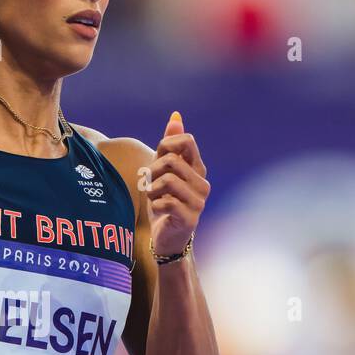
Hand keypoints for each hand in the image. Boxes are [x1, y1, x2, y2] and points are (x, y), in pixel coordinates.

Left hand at [142, 109, 209, 255]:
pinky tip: (158, 211)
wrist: (168, 238)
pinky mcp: (190, 218)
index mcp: (198, 168)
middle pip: (171, 161)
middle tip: (151, 184)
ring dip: (152, 189)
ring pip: (167, 181)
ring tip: (154, 198)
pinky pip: (166, 201)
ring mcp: (199, 202)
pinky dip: (155, 205)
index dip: (165, 145)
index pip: (186, 141)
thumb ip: (170, 145)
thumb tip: (176, 115)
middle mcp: (203, 183)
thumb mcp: (165, 170)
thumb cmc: (166, 202)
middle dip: (153, 171)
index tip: (158, 159)